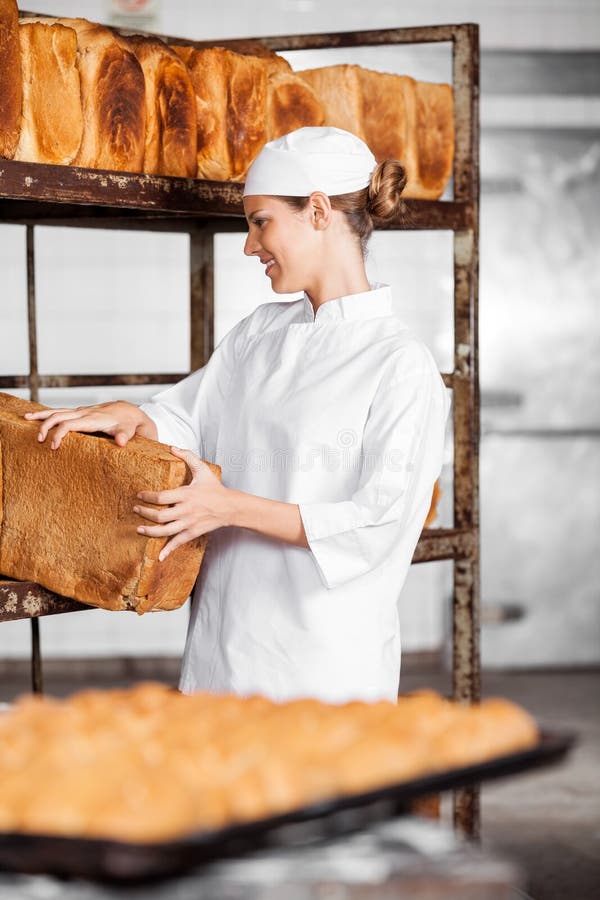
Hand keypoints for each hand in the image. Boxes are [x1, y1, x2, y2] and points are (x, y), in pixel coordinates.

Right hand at [24, 401, 157, 448]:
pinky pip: (61, 412)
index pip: (70, 424)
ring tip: (26, 418)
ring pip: (58, 411)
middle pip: (59, 415)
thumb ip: (125, 436)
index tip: (54, 446)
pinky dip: (48, 414)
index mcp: (93, 419)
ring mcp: (81, 412)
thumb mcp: (129, 430)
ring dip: (42, 415)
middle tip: (40, 441)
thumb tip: (122, 442)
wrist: (130, 412)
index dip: (60, 434)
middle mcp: (85, 413)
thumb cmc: (128, 424)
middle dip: (46, 426)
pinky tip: (37, 416)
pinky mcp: (80, 413)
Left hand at [134, 447, 232, 560]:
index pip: (161, 497)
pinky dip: (168, 551)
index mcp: (186, 494)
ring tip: (138, 528)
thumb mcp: (203, 469)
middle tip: (136, 509)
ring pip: (165, 531)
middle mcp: (186, 510)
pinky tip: (159, 557)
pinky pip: (178, 543)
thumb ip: (188, 456)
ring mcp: (189, 523)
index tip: (139, 495)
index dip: (147, 497)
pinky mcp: (192, 533)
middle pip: (159, 516)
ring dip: (149, 531)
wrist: (230, 507)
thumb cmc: (215, 488)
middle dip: (144, 513)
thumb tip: (173, 447)